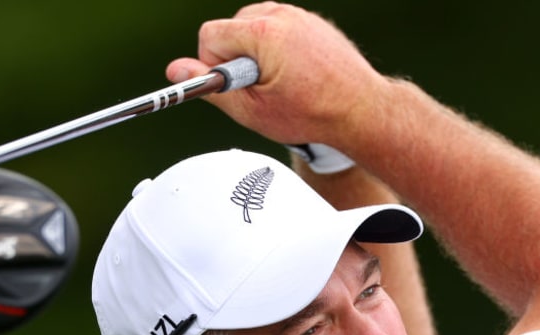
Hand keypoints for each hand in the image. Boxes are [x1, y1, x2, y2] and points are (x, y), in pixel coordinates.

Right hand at [165, 2, 388, 147]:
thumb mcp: (252, 110)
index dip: (213, 66)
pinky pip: (277, 28)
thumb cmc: (312, 114)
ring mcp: (299, 15)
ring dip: (255, 53)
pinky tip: (295, 75)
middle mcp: (281, 15)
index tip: (234, 88)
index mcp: (264, 32)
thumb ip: (210, 87)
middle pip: (230, 27)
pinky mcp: (311, 22)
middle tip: (260, 89)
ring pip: (253, 26)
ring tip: (280, 83)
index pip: (210, 36)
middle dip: (235, 58)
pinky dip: (276, 49)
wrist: (362, 110)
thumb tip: (176, 70)